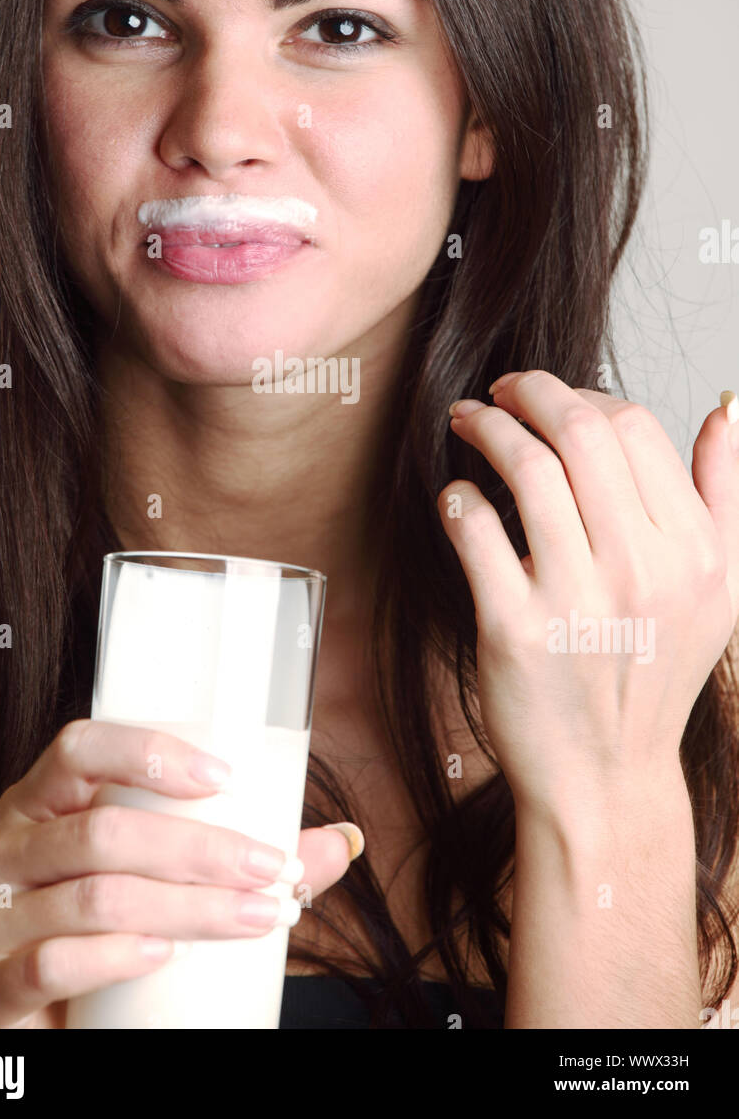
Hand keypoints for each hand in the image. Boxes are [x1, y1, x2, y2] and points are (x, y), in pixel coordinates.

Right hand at [0, 719, 353, 1027]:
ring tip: (250, 917)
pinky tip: (165, 955)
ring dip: (187, 908)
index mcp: (39, 804)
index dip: (148, 753)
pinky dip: (117, 956)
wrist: (51, 1034)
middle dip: (202, 851)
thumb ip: (244, 860)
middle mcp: (1, 850)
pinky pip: (52, 961)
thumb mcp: (168, 888)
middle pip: (103, 830)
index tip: (225, 779)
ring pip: (94, 896)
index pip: (78, 748)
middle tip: (270, 870)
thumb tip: (343, 841)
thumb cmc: (108, 942)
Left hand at [438, 370, 738, 811]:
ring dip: (488, 428)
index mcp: (690, 552)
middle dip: (530, 391)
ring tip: (467, 422)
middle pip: (579, 433)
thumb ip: (725, 496)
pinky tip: (456, 495)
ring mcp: (577, 600)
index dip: (584, 395)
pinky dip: (458, 497)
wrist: (604, 777)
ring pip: (526, 469)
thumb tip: (727, 410)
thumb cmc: (653, 675)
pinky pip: (476, 531)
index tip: (551, 398)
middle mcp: (641, 571)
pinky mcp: (514, 629)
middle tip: (501, 390)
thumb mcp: (718, 590)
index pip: (635, 427)